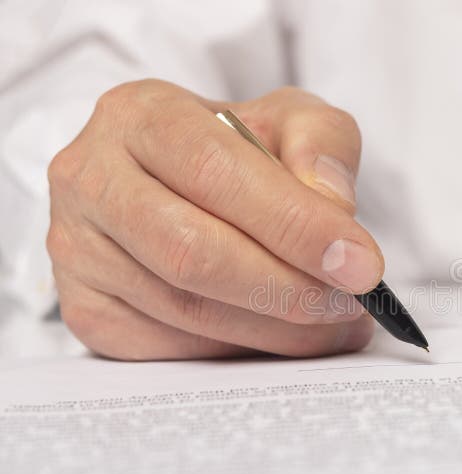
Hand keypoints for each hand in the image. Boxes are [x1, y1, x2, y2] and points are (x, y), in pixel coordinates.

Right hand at [47, 80, 381, 359]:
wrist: (172, 179)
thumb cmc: (235, 151)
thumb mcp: (289, 120)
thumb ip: (322, 144)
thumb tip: (333, 207)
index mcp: (140, 116)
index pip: (218, 172)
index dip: (296, 226)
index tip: (362, 266)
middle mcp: (92, 180)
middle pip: (194, 253)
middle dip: (289, 290)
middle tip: (353, 306)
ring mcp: (78, 251)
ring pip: (186, 310)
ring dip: (276, 330)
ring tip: (335, 326)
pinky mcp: (86, 310)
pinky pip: (171, 347)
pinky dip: (239, 349)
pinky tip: (280, 335)